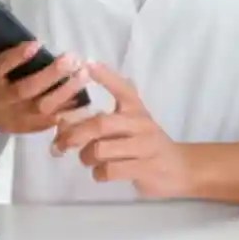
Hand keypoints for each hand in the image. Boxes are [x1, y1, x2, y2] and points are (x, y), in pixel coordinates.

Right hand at [0, 41, 89, 134]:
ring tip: (82, 75)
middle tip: (71, 59)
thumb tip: (33, 41)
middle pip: (24, 90)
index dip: (16, 57)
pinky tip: (81, 96)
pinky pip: (49, 121)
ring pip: (40, 108)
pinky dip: (66, 109)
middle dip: (50, 74)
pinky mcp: (25, 129)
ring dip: (64, 91)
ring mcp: (11, 119)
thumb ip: (2, 52)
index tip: (37, 44)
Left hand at [51, 62, 193, 198]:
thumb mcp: (132, 123)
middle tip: (59, 145)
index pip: (122, 88)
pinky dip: (98, 173)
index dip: (106, 77)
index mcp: (136, 109)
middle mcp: (140, 124)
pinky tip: (101, 172)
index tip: (87, 65)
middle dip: (74, 135)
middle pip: (101, 124)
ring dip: (86, 157)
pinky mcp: (144, 169)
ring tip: (88, 160)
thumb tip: (64, 122)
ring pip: (100, 150)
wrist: (179, 168)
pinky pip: (109, 171)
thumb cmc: (145, 143)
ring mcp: (144, 147)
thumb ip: (103, 119)